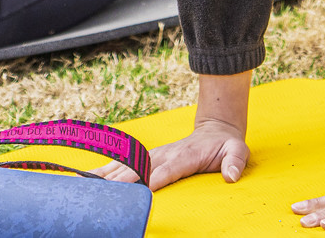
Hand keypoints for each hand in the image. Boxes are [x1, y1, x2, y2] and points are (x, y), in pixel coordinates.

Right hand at [95, 117, 249, 188]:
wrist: (215, 129)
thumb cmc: (226, 145)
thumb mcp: (238, 151)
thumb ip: (235, 162)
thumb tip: (232, 175)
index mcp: (185, 156)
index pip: (167, 169)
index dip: (153, 179)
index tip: (140, 189)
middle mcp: (165, 154)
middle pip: (139, 169)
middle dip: (122, 181)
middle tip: (103, 193)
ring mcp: (154, 155)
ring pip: (127, 165)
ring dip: (108, 175)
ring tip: (86, 185)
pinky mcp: (147, 157)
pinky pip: (124, 164)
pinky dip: (106, 170)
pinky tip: (88, 177)